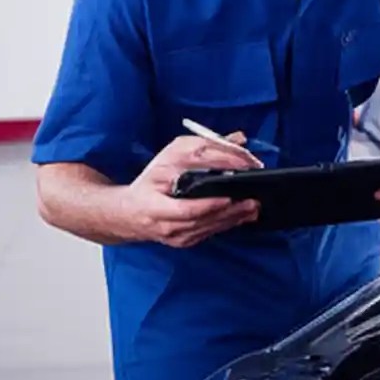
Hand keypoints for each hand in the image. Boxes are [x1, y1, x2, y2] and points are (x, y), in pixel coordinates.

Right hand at [120, 132, 260, 247]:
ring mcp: (169, 232)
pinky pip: (205, 234)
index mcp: (155, 191)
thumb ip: (206, 145)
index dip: (211, 196)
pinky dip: (225, 225)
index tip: (234, 183)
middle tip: (251, 200)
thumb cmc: (151, 181)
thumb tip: (238, 139)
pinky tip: (242, 217)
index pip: (187, 195)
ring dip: (231, 218)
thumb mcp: (172, 154)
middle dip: (227, 209)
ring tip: (252, 208)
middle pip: (196, 215)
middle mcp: (160, 215)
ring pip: (203, 227)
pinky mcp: (179, 241)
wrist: (127, 213)